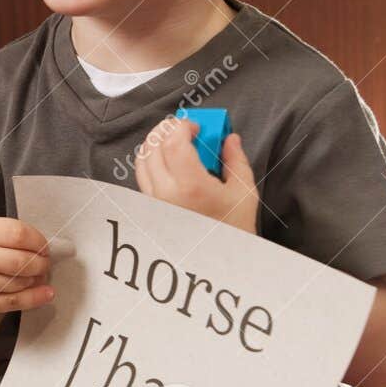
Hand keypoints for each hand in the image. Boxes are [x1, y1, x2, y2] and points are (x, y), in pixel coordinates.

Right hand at [0, 215, 55, 318]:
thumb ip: (1, 232)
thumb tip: (39, 247)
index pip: (18, 234)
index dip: (39, 241)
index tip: (44, 245)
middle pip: (21, 261)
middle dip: (42, 263)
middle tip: (45, 262)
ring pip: (19, 283)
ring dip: (37, 279)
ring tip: (40, 274)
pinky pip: (12, 303)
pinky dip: (34, 299)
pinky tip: (46, 294)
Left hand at [134, 117, 258, 232]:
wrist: (219, 260)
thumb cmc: (234, 227)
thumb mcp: (244, 191)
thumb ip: (235, 160)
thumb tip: (228, 137)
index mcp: (191, 187)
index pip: (172, 143)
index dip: (180, 126)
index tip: (194, 126)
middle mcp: (166, 193)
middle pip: (152, 147)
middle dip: (165, 130)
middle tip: (181, 127)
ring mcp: (154, 202)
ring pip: (141, 161)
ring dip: (154, 143)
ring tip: (172, 139)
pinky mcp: (150, 208)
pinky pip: (141, 177)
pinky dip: (150, 161)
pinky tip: (166, 159)